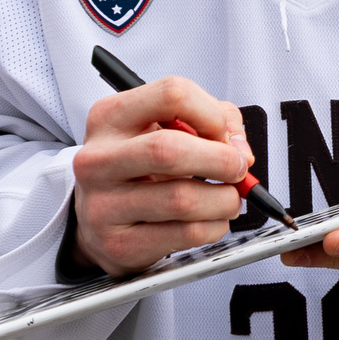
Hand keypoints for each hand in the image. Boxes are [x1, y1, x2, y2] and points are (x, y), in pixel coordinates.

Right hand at [70, 77, 250, 275]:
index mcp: (109, 118)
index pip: (172, 94)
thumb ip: (211, 122)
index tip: (224, 135)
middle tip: (238, 169)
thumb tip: (239, 150)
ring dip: (224, 200)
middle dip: (221, 160)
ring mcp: (104, 206)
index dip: (211, 115)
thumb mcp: (164, 129)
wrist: (98, 222)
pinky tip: (211, 220)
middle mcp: (99, 159)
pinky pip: (186, 234)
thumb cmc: (140, 168)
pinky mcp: (120, 244)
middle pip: (170, 150)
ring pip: (183, 199)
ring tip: (228, 198)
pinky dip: (215, 227)